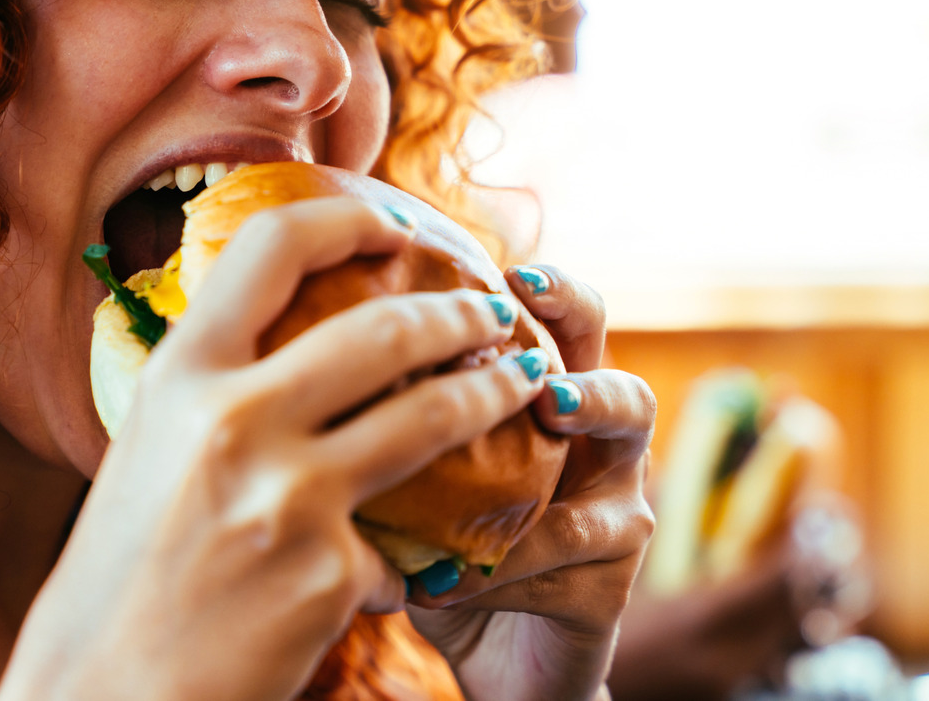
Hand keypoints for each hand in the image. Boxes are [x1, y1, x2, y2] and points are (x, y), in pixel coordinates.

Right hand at [0, 199, 551, 700]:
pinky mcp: (333, 575)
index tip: (399, 224)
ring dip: (490, 391)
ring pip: (430, 420)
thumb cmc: (120, 577)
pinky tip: (396, 570)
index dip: (348, 217)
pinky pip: (397, 545)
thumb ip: (211, 392)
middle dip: (458, 313)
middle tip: (491, 313)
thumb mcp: (145, 454)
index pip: (271, 247)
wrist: (105, 694)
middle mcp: (232, 423)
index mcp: (176, 381)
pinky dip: (402, 553)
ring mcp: (289, 499)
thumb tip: (283, 332)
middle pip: (384, 332)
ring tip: (519, 383)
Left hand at [405, 265, 655, 700]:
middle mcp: (597, 449)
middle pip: (624, 382)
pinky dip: (502, 560)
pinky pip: (566, 555)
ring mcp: (616, 513)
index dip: (553, 291)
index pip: (565, 326)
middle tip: (541, 373)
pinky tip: (446, 573)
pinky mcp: (608, 585)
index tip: (512, 270)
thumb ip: (389, 418)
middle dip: (585, 358)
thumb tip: (305, 355)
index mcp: (549, 404)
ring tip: (542, 423)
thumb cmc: (439, 546)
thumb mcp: (408, 475)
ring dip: (579, 432)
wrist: (483, 659)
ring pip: (620, 461)